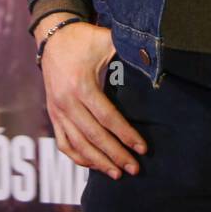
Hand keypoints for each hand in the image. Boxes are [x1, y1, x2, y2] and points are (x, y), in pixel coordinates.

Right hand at [39, 18, 148, 179]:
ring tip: (117, 174)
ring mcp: (57, 111)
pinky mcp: (53, 115)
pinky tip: (95, 165)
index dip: (126, 135)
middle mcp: (66, 102)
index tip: (143, 148)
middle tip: (134, 169)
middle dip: (115, 154)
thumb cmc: (85, 39)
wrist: (53, 37)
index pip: (107, 117)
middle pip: (93, 136)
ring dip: (98, 162)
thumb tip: (157, 58)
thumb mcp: (107, 40)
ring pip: (77, 145)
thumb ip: (131, 48)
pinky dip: (78, 157)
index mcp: (81, 85)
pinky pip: (64, 143)